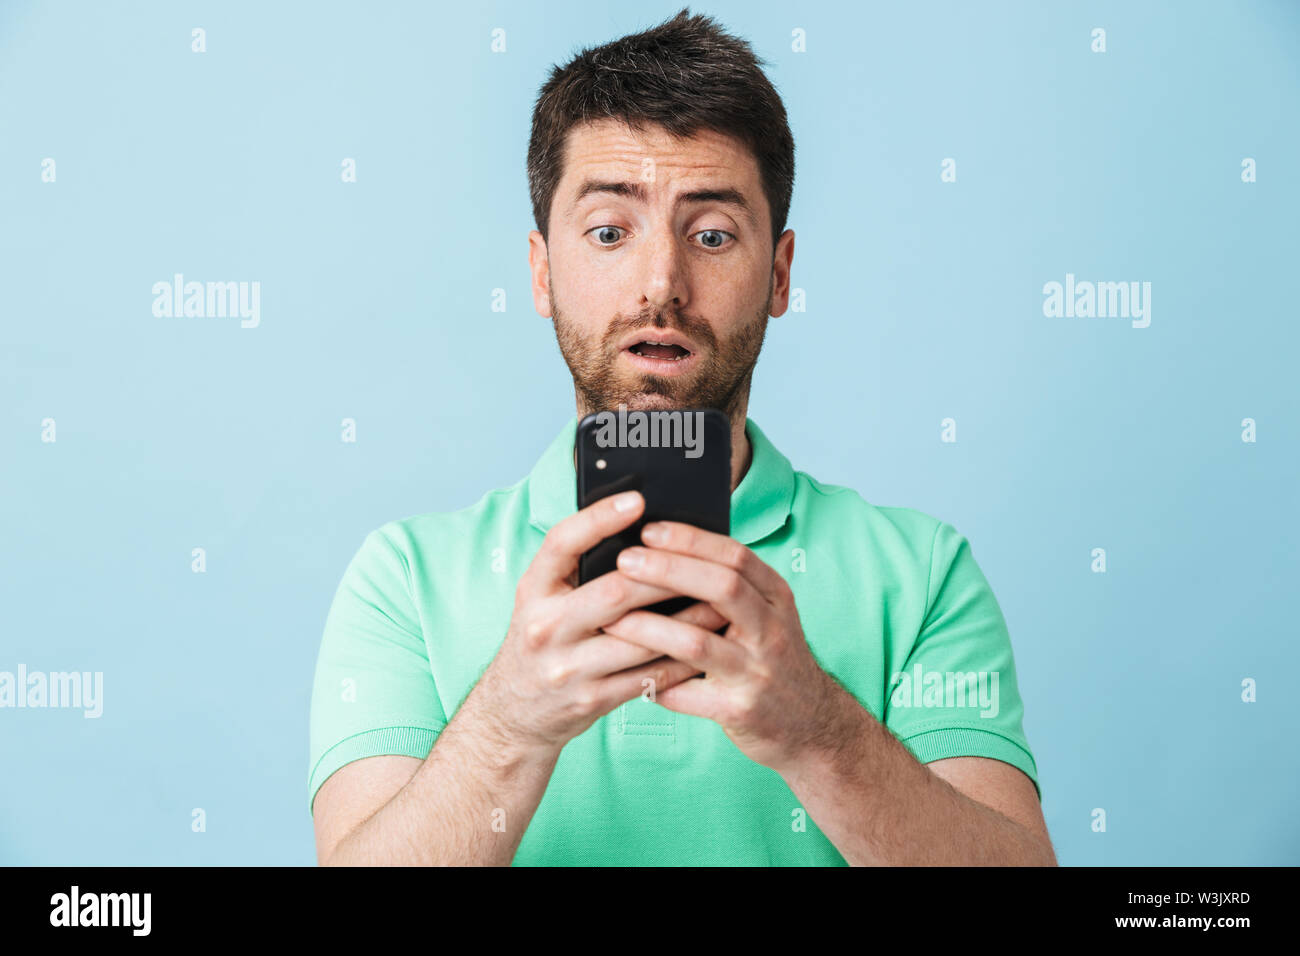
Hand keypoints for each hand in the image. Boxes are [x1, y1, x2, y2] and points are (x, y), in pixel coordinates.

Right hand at [475, 492, 728, 754]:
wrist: (515, 710)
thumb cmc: (543, 639)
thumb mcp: (542, 597)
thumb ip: (577, 567)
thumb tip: (639, 529)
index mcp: (532, 589)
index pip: (561, 543)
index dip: (599, 518)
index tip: (637, 500)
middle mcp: (545, 626)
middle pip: (615, 592)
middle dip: (666, 574)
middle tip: (704, 558)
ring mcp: (568, 667)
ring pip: (641, 638)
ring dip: (688, 620)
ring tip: (722, 602)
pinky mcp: (592, 700)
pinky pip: (648, 676)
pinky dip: (683, 659)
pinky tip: (707, 642)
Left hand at [602, 521, 842, 773]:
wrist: (810, 725)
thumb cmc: (770, 659)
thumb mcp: (766, 615)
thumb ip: (727, 587)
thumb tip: (662, 552)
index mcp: (776, 597)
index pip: (735, 556)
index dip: (690, 539)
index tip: (649, 529)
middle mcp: (772, 630)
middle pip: (721, 587)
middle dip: (668, 570)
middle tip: (625, 561)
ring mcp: (758, 672)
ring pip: (697, 642)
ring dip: (648, 628)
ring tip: (610, 618)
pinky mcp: (740, 710)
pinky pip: (687, 694)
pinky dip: (654, 683)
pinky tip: (628, 675)